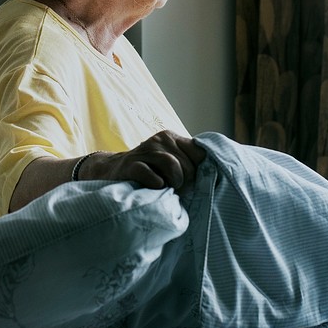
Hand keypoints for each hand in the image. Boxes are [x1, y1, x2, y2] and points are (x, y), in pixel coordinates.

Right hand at [86, 131, 205, 191]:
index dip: (201, 170)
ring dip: (175, 182)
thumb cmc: (148, 170)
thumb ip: (187, 161)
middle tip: (178, 190)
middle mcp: (160, 140)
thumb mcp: (169, 160)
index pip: (199, 152)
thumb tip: (214, 173)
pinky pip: (150, 174)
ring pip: (172, 165)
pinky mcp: (131, 165)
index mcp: (172, 137)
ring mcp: (145, 151)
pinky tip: (156, 187)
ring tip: (170, 189)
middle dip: (187, 181)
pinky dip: (156, 184)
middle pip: (187, 163)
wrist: (112, 171)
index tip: (195, 182)